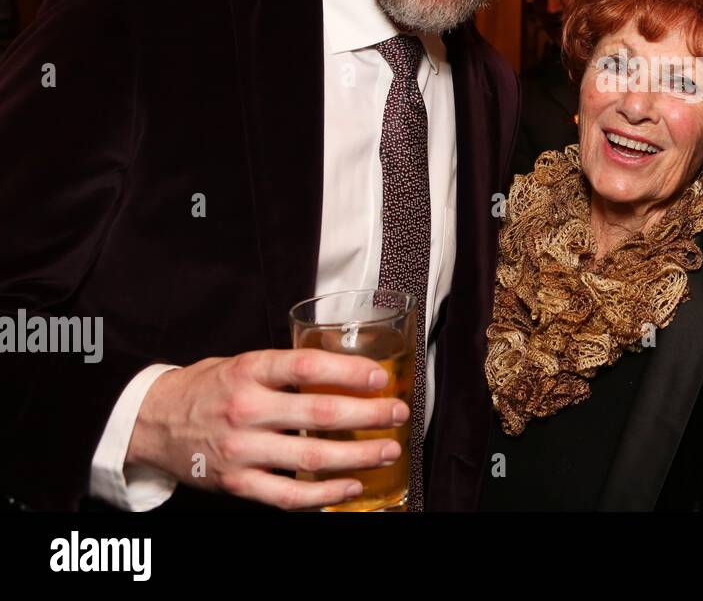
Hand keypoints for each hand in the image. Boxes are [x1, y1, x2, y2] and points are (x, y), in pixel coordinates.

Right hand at [125, 349, 409, 509]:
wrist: (150, 422)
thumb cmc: (204, 388)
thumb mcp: (241, 362)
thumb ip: (285, 368)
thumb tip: (342, 369)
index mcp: (249, 371)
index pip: (307, 367)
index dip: (349, 372)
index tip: (380, 376)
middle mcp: (246, 410)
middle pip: (319, 414)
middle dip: (368, 415)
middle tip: (398, 413)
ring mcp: (241, 450)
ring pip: (311, 457)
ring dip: (358, 456)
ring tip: (388, 450)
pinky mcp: (236, 483)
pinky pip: (288, 495)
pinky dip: (325, 493)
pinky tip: (352, 486)